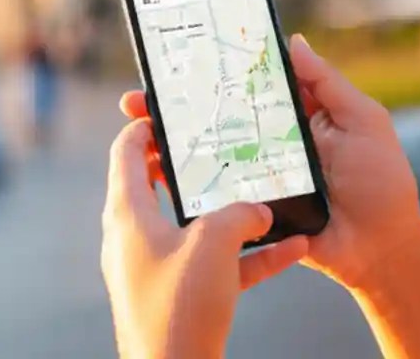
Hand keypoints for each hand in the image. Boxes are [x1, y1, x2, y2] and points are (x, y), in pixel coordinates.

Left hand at [101, 119, 307, 358]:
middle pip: (161, 188)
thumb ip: (238, 213)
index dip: (146, 126)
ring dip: (235, 215)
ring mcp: (157, 269)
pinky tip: (293, 249)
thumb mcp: (213, 243)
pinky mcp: (180, 297)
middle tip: (224, 146)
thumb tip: (258, 210)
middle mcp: (136, 239)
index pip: (126, 153)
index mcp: (127, 215)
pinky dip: (251, 256)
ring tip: (269, 198)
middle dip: (197, 169)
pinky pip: (219, 266)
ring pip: (197, 228)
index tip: (173, 111)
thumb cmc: (179, 307)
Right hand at [116, 34, 419, 292]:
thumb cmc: (382, 182)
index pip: (249, 87)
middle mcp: (270, 143)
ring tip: (139, 129)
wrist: (381, 249)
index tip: (180, 58)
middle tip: (138, 96)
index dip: (215, 73)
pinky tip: (155, 173)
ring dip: (170, 143)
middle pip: (216, 119)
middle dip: (175, 107)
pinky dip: (184, 185)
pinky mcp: (250, 211)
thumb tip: (293, 41)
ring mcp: (257, 177)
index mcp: (295, 116)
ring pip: (207, 155)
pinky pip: (214, 196)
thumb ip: (327, 83)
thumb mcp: (363, 121)